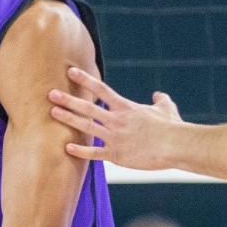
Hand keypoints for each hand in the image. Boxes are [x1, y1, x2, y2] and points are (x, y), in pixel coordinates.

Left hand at [48, 68, 183, 168]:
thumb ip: (160, 100)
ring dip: (68, 119)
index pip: (101, 89)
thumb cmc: (172, 127)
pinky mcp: (116, 155)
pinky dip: (80, 151)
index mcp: (126, 107)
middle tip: (51, 94)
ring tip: (52, 113)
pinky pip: (94, 154)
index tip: (71, 72)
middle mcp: (116, 120)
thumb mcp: (167, 109)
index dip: (85, 80)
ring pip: (86, 126)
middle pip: (88, 107)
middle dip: (68, 100)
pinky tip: (66, 147)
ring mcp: (115, 137)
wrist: (175, 145)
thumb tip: (159, 95)